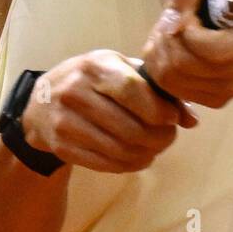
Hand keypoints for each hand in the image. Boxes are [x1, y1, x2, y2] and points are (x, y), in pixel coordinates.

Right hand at [20, 49, 197, 173]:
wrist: (41, 102)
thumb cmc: (90, 81)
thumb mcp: (118, 70)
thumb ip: (155, 89)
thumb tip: (192, 119)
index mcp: (94, 66)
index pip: (130, 89)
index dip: (157, 109)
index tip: (172, 118)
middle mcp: (76, 92)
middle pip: (129, 126)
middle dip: (159, 138)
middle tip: (168, 137)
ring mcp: (66, 121)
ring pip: (120, 150)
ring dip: (147, 154)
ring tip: (155, 148)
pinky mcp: (63, 146)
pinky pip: (106, 164)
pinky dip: (129, 165)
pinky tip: (138, 158)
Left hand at [140, 0, 232, 108]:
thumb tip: (174, 25)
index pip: (213, 50)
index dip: (188, 34)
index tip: (185, 17)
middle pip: (188, 65)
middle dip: (169, 41)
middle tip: (170, 25)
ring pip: (177, 79)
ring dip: (163, 54)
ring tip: (170, 36)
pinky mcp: (220, 100)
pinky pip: (178, 90)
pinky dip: (166, 70)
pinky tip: (176, 52)